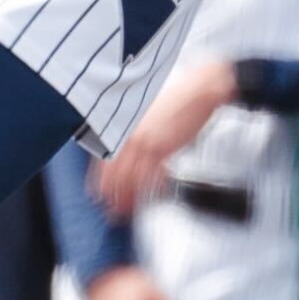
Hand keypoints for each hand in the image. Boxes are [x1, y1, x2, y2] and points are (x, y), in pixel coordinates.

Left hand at [93, 59, 237, 217]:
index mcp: (122, 124)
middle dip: (110, 195)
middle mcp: (128, 133)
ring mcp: (144, 141)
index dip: (99, 181)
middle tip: (110, 210)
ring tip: (124, 212)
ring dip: (127, 198)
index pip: (103, 159)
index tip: (98, 194)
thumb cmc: (176, 96)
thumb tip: (125, 152)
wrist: (200, 88)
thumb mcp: (145, 112)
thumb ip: (132, 132)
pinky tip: (149, 197)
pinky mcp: (162, 147)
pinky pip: (152, 176)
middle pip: (112, 172)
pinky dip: (150, 189)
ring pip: (129, 178)